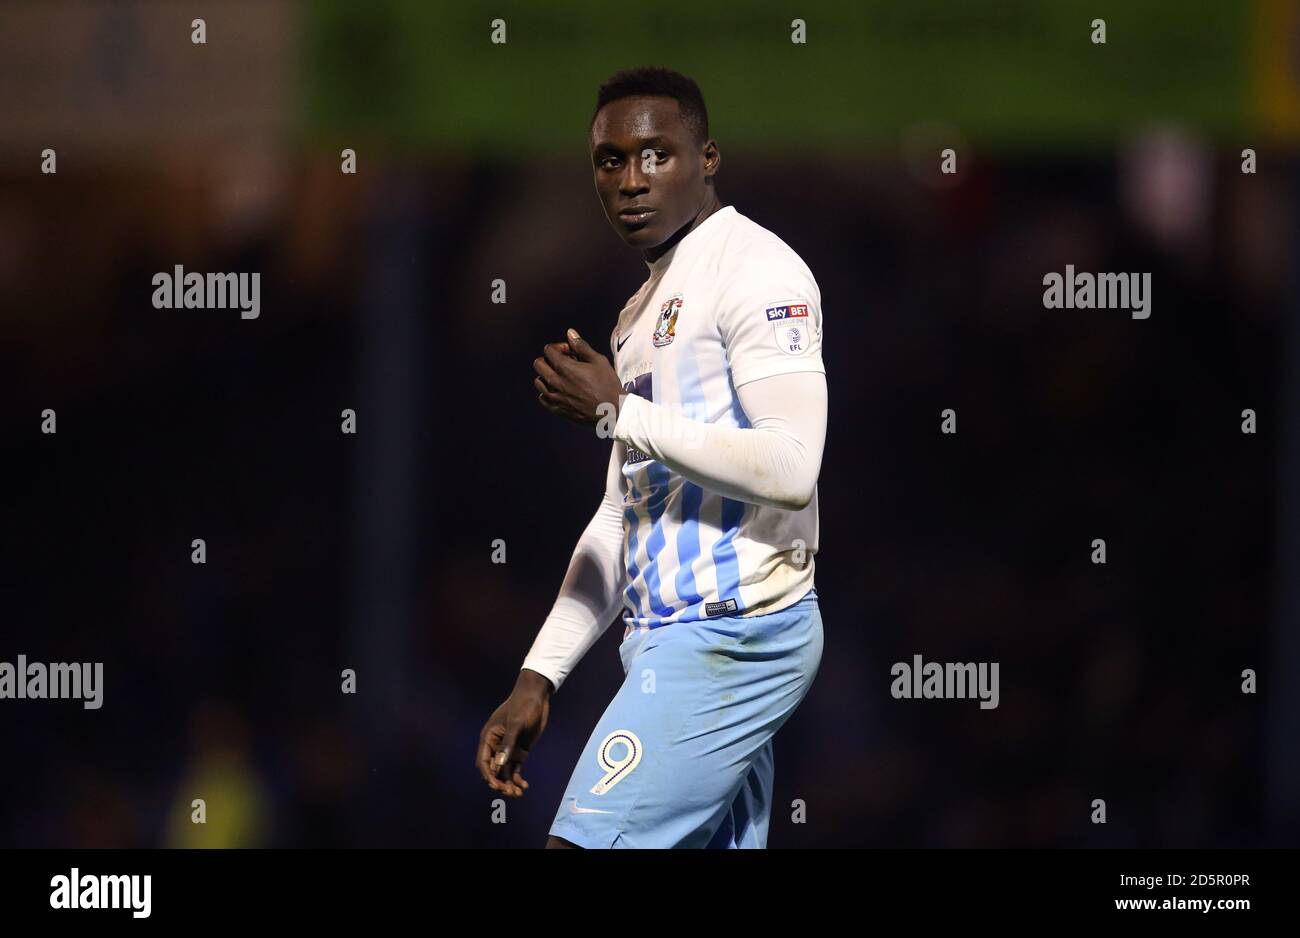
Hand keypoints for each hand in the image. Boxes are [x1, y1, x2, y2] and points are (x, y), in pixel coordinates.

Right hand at [476, 669, 553, 797]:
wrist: (537, 696)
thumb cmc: (524, 705)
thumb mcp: (516, 723)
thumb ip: (508, 744)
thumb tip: (499, 765)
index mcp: (489, 738)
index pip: (484, 762)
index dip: (488, 776)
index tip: (497, 786)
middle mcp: (496, 745)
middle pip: (493, 770)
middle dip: (499, 783)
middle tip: (511, 792)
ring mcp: (508, 749)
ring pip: (504, 772)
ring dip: (509, 784)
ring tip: (518, 793)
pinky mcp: (520, 750)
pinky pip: (515, 769)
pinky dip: (517, 778)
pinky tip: (525, 786)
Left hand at [534, 328, 623, 425]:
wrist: (612, 412)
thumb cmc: (608, 385)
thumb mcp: (598, 361)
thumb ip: (581, 346)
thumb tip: (570, 332)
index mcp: (565, 368)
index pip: (548, 350)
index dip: (558, 347)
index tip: (570, 352)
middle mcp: (556, 382)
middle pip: (538, 364)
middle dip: (548, 359)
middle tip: (562, 363)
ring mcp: (555, 397)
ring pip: (538, 381)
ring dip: (546, 375)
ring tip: (560, 377)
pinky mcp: (557, 410)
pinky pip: (542, 398)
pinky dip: (547, 392)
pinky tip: (559, 391)